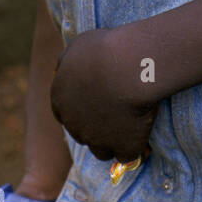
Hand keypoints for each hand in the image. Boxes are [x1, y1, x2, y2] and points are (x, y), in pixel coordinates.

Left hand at [50, 28, 157, 163]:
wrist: (127, 65)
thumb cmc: (103, 49)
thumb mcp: (76, 47)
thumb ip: (67, 63)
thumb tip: (63, 70)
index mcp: (60, 101)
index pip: (66, 114)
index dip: (82, 109)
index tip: (98, 99)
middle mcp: (74, 126)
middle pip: (83, 134)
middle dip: (96, 125)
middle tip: (116, 108)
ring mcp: (98, 140)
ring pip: (102, 151)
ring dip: (112, 141)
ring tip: (129, 124)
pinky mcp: (123, 148)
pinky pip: (128, 155)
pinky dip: (135, 146)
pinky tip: (142, 131)